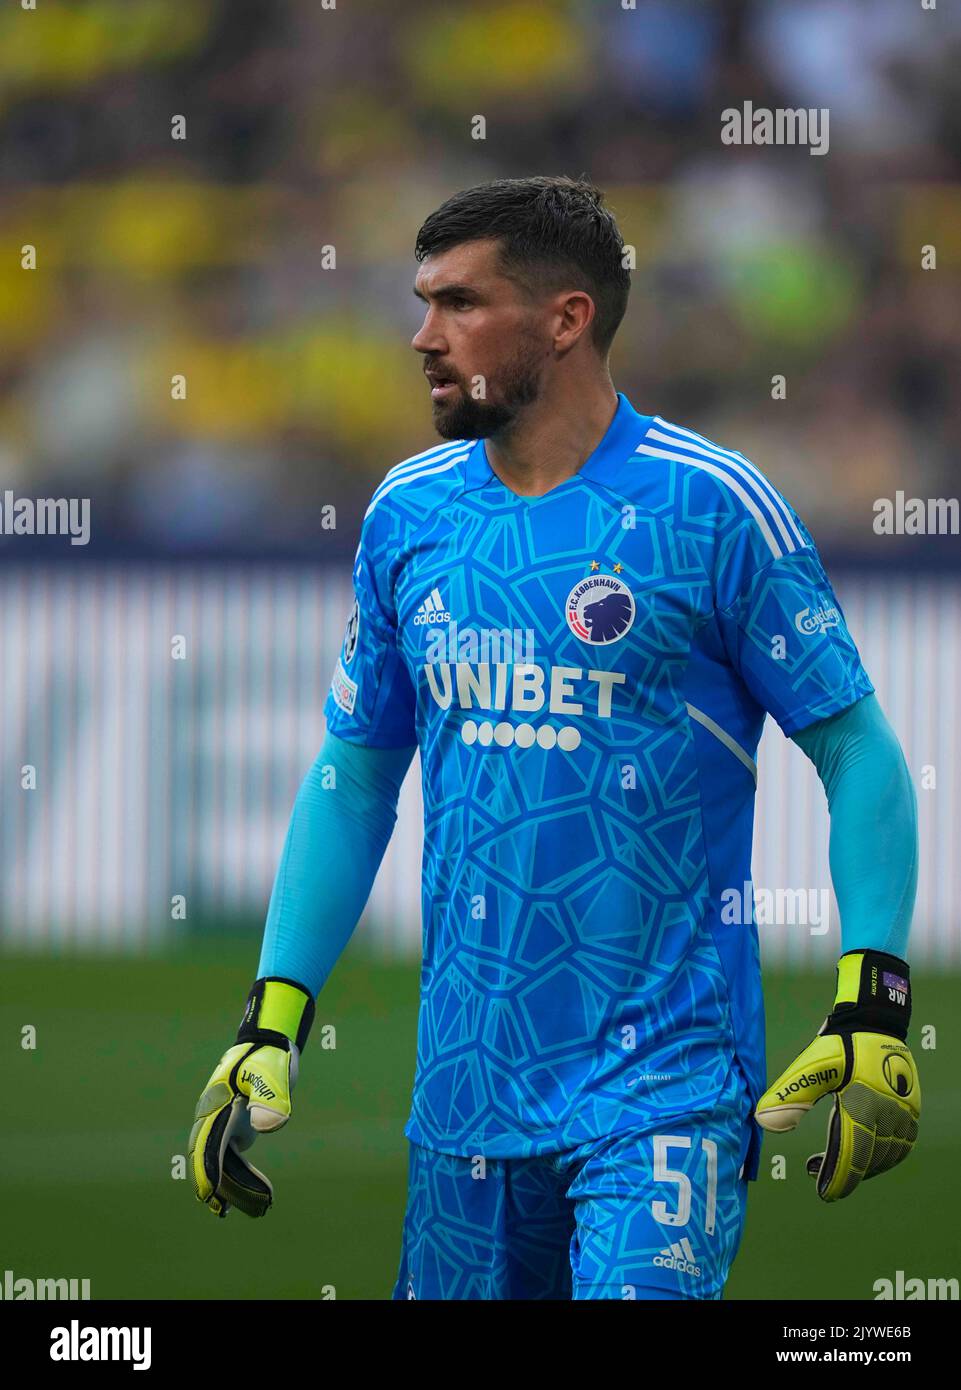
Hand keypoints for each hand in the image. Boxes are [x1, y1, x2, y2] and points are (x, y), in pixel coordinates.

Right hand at [188, 978, 313, 1217]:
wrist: (271, 1040)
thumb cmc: (270, 1054)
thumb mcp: (273, 1073)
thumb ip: (271, 1098)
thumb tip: (267, 1128)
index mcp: (217, 1104)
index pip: (207, 1143)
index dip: (207, 1171)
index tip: (210, 1195)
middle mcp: (215, 1115)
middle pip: (209, 1156)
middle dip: (215, 1185)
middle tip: (225, 1212)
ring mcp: (224, 1121)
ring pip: (220, 1159)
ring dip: (228, 1183)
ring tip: (239, 1210)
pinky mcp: (236, 1124)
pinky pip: (232, 1154)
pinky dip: (237, 1174)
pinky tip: (247, 1193)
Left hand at [755, 950, 919, 1201]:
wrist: (873, 1023)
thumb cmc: (838, 1044)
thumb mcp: (810, 1065)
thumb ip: (790, 1095)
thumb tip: (762, 1122)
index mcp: (862, 1103)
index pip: (852, 1154)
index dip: (837, 1178)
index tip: (822, 1192)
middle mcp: (888, 1113)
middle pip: (869, 1159)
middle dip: (845, 1174)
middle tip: (821, 1178)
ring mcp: (903, 1113)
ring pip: (886, 1156)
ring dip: (864, 1168)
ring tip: (837, 1165)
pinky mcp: (911, 1111)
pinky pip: (900, 1146)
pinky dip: (882, 1157)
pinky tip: (864, 1156)